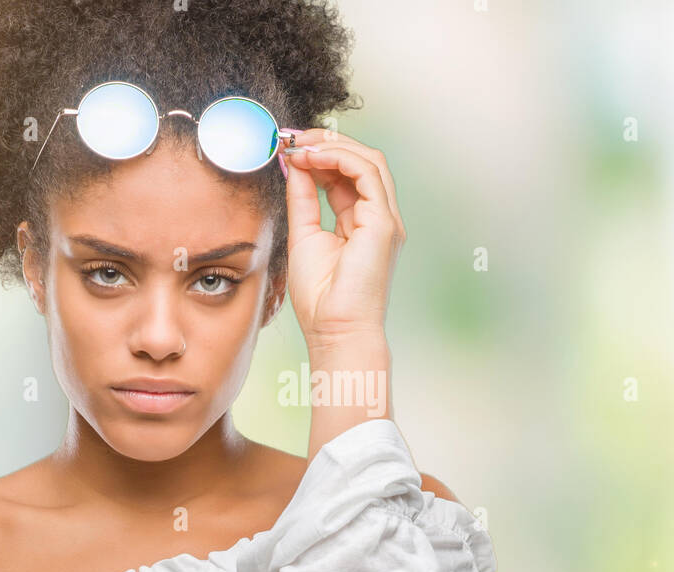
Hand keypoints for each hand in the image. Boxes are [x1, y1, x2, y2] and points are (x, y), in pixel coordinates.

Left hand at [281, 128, 406, 350]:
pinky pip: (367, 173)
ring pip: (369, 160)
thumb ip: (303, 200)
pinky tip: (311, 158)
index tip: (288, 147)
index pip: (347, 174)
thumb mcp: (304, 236)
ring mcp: (385, 219)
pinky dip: (338, 158)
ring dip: (332, 145)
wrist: (335, 331)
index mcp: (362, 222)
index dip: (320, 154)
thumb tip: (295, 166)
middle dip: (326, 142)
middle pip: (361, 161)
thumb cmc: (322, 300)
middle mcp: (378, 217)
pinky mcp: (384, 223)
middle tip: (291, 137)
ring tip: (298, 145)